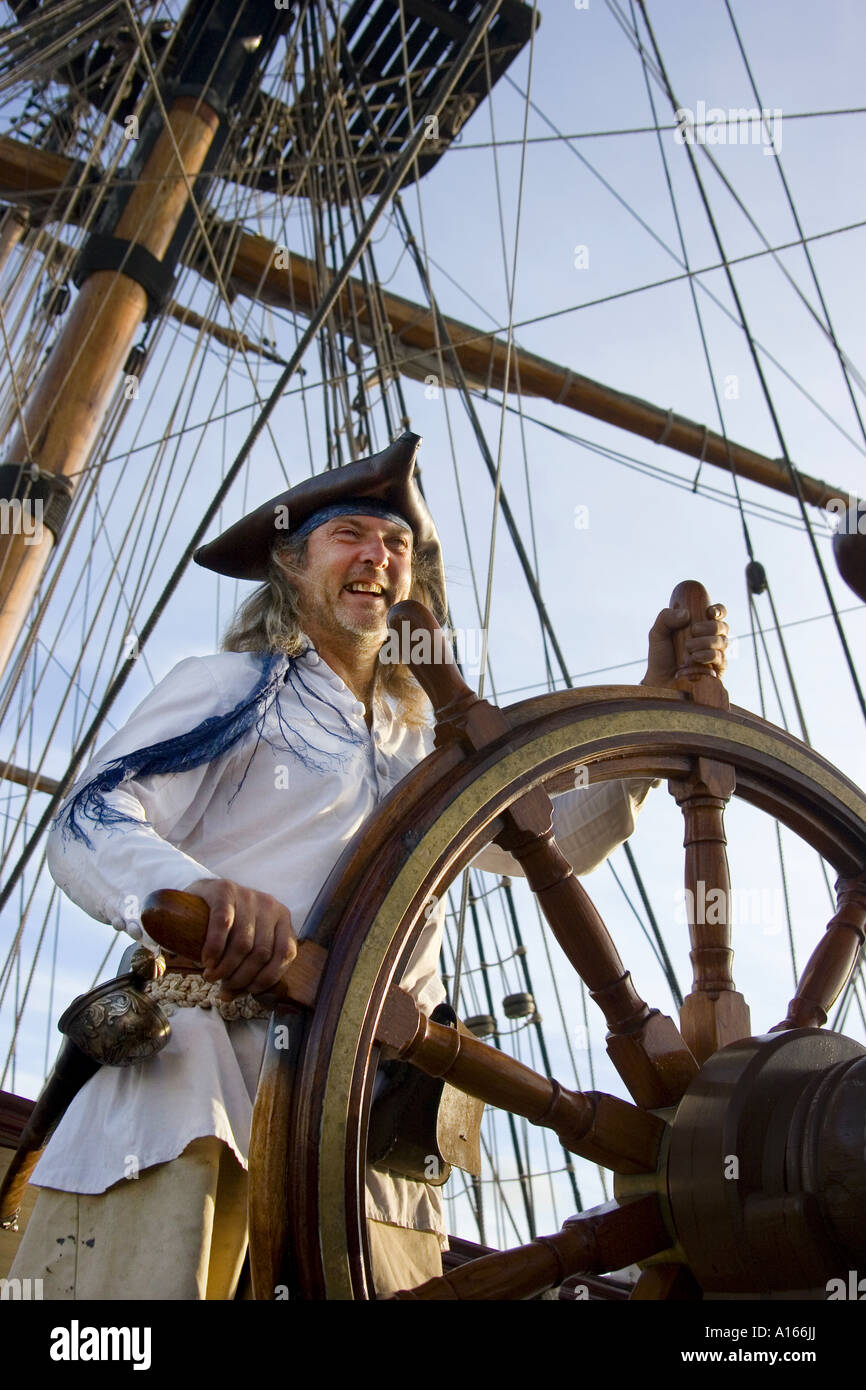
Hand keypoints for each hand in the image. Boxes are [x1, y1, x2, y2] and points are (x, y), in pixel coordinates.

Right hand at [184, 878, 296, 998]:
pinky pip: (223, 923)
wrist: (204, 893)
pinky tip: (206, 960)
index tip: (248, 990)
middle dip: (241, 977)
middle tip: (223, 985)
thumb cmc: (228, 925)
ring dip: (225, 967)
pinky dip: (214, 947)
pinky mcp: (224, 890)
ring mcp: (248, 895)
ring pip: (243, 943)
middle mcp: (270, 905)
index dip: (267, 978)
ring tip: (211, 976)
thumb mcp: (245, 942)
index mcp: (282, 919)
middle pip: (261, 953)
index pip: (286, 954)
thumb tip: (228, 997)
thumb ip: (244, 968)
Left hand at [641, 602, 727, 688]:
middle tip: (694, 630)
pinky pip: (721, 658)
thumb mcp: (657, 633)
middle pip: (723, 627)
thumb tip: (687, 614)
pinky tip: (695, 658)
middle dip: (711, 626)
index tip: (710, 612)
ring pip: (723, 641)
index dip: (719, 610)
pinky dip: (708, 655)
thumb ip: (666, 618)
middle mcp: (711, 639)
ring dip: (706, 642)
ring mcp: (716, 655)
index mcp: (701, 627)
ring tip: (689, 647)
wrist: (660, 681)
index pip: (718, 614)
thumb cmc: (660, 657)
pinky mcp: (718, 670)